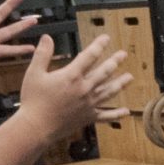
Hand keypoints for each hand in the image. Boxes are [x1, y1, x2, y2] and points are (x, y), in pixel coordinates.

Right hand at [15, 33, 130, 134]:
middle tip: (123, 54)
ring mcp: (88, 104)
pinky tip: (125, 112)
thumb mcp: (34, 73)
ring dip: (120, 83)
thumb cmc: (33, 100)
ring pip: (109, 91)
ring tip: (130, 77)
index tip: (106, 38)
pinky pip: (106, 115)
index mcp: (72, 76)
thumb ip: (42, 54)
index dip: (99, 45)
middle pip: (104, 72)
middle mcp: (84, 88)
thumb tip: (47, 37)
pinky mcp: (88, 117)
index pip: (89, 56)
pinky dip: (116, 114)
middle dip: (115, 61)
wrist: (36, 127)